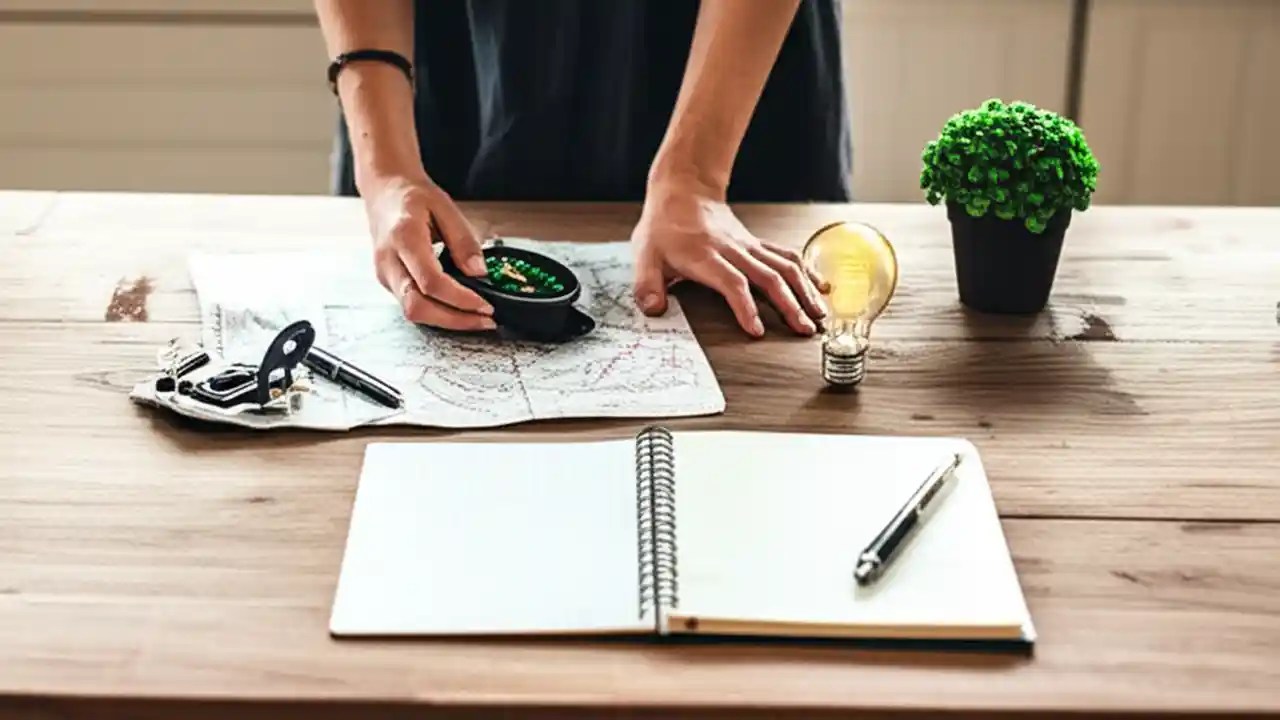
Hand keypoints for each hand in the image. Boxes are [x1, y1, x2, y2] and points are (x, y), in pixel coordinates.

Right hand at [362, 174, 495, 330]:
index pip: (431, 282)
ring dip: (447, 321)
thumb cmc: (412, 195)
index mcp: (403, 238)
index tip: (485, 305)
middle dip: (454, 320)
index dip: (460, 299)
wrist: (384, 191)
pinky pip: (412, 305)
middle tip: (485, 320)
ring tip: (477, 318)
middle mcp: (389, 262)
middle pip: (417, 307)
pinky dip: (438, 312)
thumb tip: (479, 272)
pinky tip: (458, 309)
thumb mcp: (445, 207)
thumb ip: (463, 240)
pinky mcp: (389, 282)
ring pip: (413, 312)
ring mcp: (386, 275)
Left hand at [630, 180, 827, 336]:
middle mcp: (734, 251)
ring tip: (820, 315)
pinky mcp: (757, 245)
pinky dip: (807, 272)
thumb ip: (646, 285)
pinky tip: (821, 289)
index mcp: (706, 256)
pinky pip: (787, 256)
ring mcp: (749, 246)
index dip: (745, 307)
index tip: (757, 331)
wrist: (683, 191)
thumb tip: (654, 310)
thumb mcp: (644, 255)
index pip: (731, 283)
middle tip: (805, 330)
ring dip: (805, 291)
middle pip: (768, 277)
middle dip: (790, 305)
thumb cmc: (664, 227)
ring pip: (785, 266)